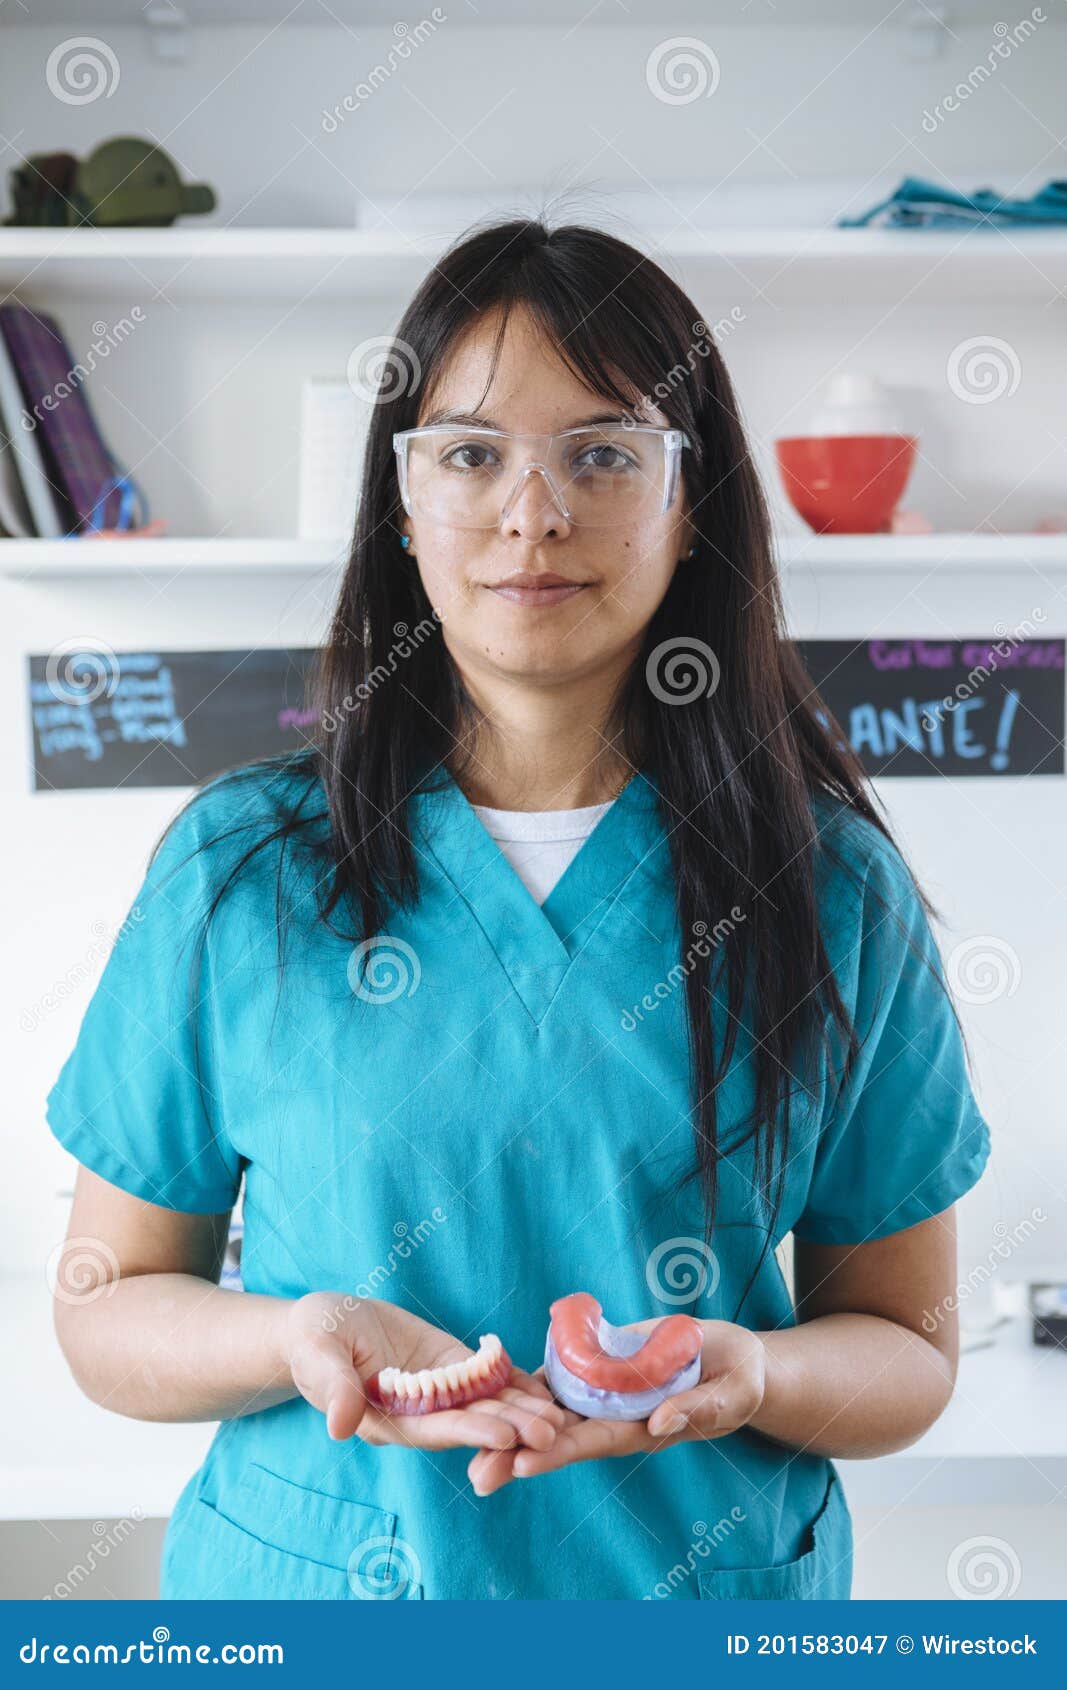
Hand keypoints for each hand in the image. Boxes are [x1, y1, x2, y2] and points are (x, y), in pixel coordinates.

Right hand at [285, 1292, 563, 1454]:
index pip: (435, 1427)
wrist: (323, 1324)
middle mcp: (418, 1413)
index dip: (469, 1429)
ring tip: (560, 1417)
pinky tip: (545, 1387)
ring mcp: (436, 1391)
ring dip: (520, 1410)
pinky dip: (513, 1382)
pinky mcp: (448, 1367)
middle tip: (552, 1434)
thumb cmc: (313, 1338)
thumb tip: (339, 1426)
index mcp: (387, 1418)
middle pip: (469, 1421)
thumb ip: (333, 1388)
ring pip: (484, 1402)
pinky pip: (484, 1377)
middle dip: (510, 1427)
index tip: (505, 1434)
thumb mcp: (318, 1355)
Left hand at [467, 1318, 765, 1494]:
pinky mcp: (600, 1365)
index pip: (594, 1443)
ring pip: (551, 1409)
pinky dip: (529, 1381)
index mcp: (644, 1429)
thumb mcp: (729, 1394)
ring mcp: (604, 1392)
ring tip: (466, 1439)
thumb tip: (660, 1424)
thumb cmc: (740, 1380)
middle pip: (560, 1435)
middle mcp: (615, 1415)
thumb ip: (696, 1410)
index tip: (521, 1465)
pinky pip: (561, 1373)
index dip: (558, 1452)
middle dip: (518, 1452)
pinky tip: (493, 1385)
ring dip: (512, 1424)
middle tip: (475, 1474)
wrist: (732, 1358)